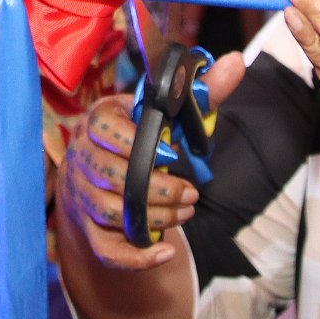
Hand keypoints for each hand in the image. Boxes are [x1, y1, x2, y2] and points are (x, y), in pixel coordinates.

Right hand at [57, 53, 245, 269]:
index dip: (135, 142)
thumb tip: (236, 61)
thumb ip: (202, 92)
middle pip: (113, 177)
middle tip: (192, 194)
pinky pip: (106, 249)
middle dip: (159, 189)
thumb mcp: (167, 113)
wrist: (102, 178)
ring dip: (156, 217)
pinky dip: (136, 256)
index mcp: (99, 121)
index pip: (104, 127)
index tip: (172, 153)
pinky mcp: (90, 230)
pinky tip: (166, 252)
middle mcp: (84, 158)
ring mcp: (83, 196)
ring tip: (186, 211)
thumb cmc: (141, 139)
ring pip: (114, 213)